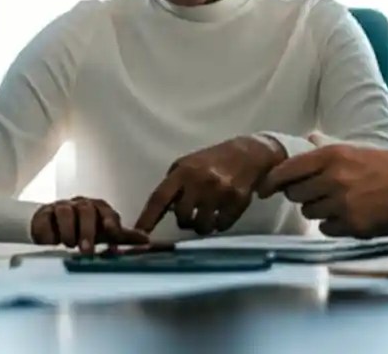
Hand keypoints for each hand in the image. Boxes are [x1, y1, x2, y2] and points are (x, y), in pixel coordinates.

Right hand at [31, 197, 148, 252]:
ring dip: (68, 231)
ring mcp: (60, 207)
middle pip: (85, 210)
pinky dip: (47, 232)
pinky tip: (49, 242)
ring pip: (64, 211)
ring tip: (68, 245)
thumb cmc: (84, 229)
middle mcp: (80, 204)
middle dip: (87, 230)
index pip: (106, 211)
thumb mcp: (104, 234)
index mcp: (98, 208)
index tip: (111, 231)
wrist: (54, 226)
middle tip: (86, 250)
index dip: (109, 220)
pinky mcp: (42, 214)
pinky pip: (43, 220)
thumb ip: (123, 237)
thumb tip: (146, 241)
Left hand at [134, 136, 286, 235]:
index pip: (159, 198)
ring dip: (202, 226)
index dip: (147, 218)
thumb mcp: (188, 165)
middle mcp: (200, 181)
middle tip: (192, 214)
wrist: (249, 153)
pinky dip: (219, 224)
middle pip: (182, 217)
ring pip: (202, 226)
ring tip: (207, 216)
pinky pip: (221, 225)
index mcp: (183, 171)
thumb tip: (160, 211)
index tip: (139, 235)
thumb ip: (174, 185)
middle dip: (185, 220)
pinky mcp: (237, 201)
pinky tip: (222, 214)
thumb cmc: (213, 161)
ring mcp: (219, 192)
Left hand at [258, 142, 387, 237]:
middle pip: (295, 194)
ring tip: (340, 202)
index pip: (288, 169)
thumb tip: (309, 138)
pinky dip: (333, 225)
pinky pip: (326, 229)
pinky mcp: (353, 226)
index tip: (264, 188)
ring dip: (318, 209)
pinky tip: (350, 215)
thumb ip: (328, 147)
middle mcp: (334, 178)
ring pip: (310, 212)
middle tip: (316, 192)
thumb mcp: (357, 149)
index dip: (272, 180)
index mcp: (333, 155)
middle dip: (300, 194)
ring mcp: (343, 203)